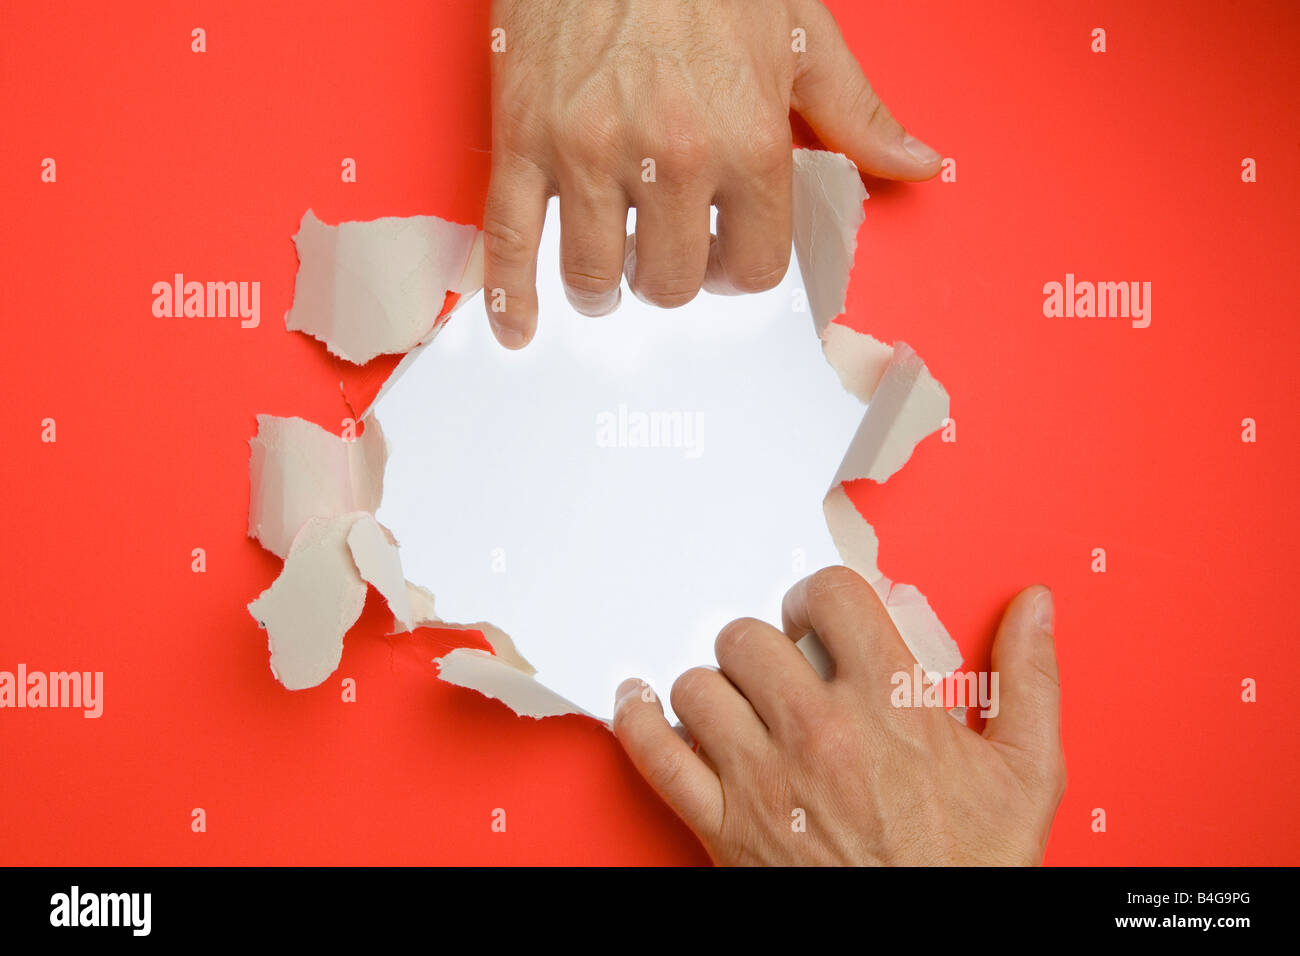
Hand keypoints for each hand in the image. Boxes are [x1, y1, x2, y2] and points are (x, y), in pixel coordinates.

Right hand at [483, 0, 942, 346]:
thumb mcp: (803, 32)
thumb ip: (857, 113)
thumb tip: (918, 164)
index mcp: (749, 141)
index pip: (754, 268)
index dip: (740, 271)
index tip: (726, 259)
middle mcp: (674, 158)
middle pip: (674, 280)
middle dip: (672, 277)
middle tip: (664, 255)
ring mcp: (592, 153)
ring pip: (597, 274)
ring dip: (605, 286)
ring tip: (607, 270)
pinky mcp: (524, 140)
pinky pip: (513, 241)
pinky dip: (512, 294)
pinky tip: (519, 325)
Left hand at [613, 567, 1065, 864]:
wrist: (932, 946)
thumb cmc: (972, 868)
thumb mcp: (1026, 774)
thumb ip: (1028, 680)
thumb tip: (1035, 608)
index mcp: (889, 706)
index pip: (831, 597)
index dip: (819, 595)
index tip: (818, 613)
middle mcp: (817, 733)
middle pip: (750, 638)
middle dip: (763, 642)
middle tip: (777, 662)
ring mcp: (764, 780)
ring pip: (699, 687)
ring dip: (713, 686)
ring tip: (735, 699)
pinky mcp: (725, 826)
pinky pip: (656, 758)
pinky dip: (637, 723)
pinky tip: (642, 705)